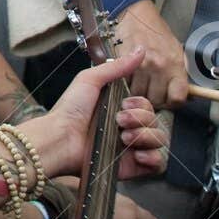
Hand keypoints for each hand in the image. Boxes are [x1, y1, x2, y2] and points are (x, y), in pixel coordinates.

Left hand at [17, 49, 167, 175]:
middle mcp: (128, 129)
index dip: (142, 105)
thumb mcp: (90, 80)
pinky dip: (154, 158)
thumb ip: (117, 67)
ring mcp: (130, 150)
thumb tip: (141, 49)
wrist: (60, 139)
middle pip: (156, 122)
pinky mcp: (131, 168)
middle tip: (120, 120)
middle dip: (142, 119)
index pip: (148, 106)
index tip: (125, 104)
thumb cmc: (70, 109)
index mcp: (120, 110)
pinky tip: (138, 154)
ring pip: (159, 141)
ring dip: (146, 136)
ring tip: (124, 137)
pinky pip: (158, 164)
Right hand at [114, 0, 189, 109]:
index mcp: (175, 64)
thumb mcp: (177, 51)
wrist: (137, 17)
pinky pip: (125, 85)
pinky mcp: (124, 63)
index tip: (170, 100)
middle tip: (153, 92)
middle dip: (154, 100)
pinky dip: (127, 84)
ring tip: (141, 84)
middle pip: (155, 100)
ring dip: (139, 93)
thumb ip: (181, 73)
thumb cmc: (157, 33)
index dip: (173, 103)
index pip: (178, 97)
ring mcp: (140, 65)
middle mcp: (159, 66)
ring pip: (138, 95)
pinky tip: (131, 77)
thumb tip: (187, 95)